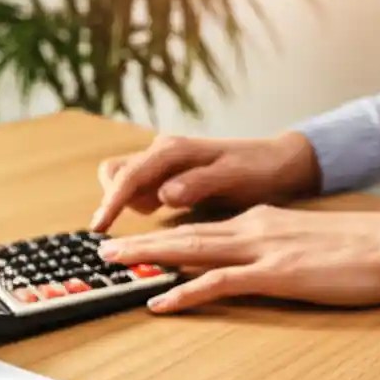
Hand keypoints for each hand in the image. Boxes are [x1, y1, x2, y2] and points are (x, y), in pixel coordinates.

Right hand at [90, 132, 320, 231]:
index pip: (129, 176)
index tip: (101, 229)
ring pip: (126, 182)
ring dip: (130, 203)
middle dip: (116, 199)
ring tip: (160, 215)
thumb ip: (199, 183)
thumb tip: (164, 194)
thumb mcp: (235, 176)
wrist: (278, 162)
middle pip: (116, 173)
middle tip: (139, 220)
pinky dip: (142, 205)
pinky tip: (167, 212)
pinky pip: (141, 189)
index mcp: (174, 150)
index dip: (111, 203)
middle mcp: (163, 152)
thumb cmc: (259, 168)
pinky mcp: (169, 176)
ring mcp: (164, 164)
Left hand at [97, 204, 379, 312]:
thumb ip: (280, 250)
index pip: (203, 228)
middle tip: (105, 248)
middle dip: (142, 241)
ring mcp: (263, 250)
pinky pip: (219, 283)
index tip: (137, 243)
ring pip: (192, 251)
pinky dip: (185, 292)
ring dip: (150, 258)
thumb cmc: (363, 250)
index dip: (165, 235)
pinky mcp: (275, 274)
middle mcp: (255, 229)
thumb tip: (261, 264)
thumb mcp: (310, 243)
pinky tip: (161, 302)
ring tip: (115, 264)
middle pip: (186, 235)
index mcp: (263, 222)